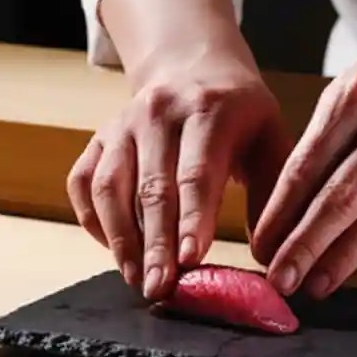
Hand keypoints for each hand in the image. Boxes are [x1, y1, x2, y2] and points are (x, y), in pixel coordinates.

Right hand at [66, 59, 290, 299]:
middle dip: (154, 244)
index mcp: (208, 111)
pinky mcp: (98, 139)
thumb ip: (273, 197)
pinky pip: (82, 183)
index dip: (193, 219)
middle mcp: (158, 113)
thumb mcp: (271, 141)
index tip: (192, 260)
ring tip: (136, 279)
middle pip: (151, 187)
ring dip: (121, 239)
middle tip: (159, 288)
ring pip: (109, 188)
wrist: (193, 67)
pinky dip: (93, 220)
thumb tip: (273, 260)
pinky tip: (114, 250)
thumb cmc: (240, 117)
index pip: (196, 173)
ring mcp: (121, 125)